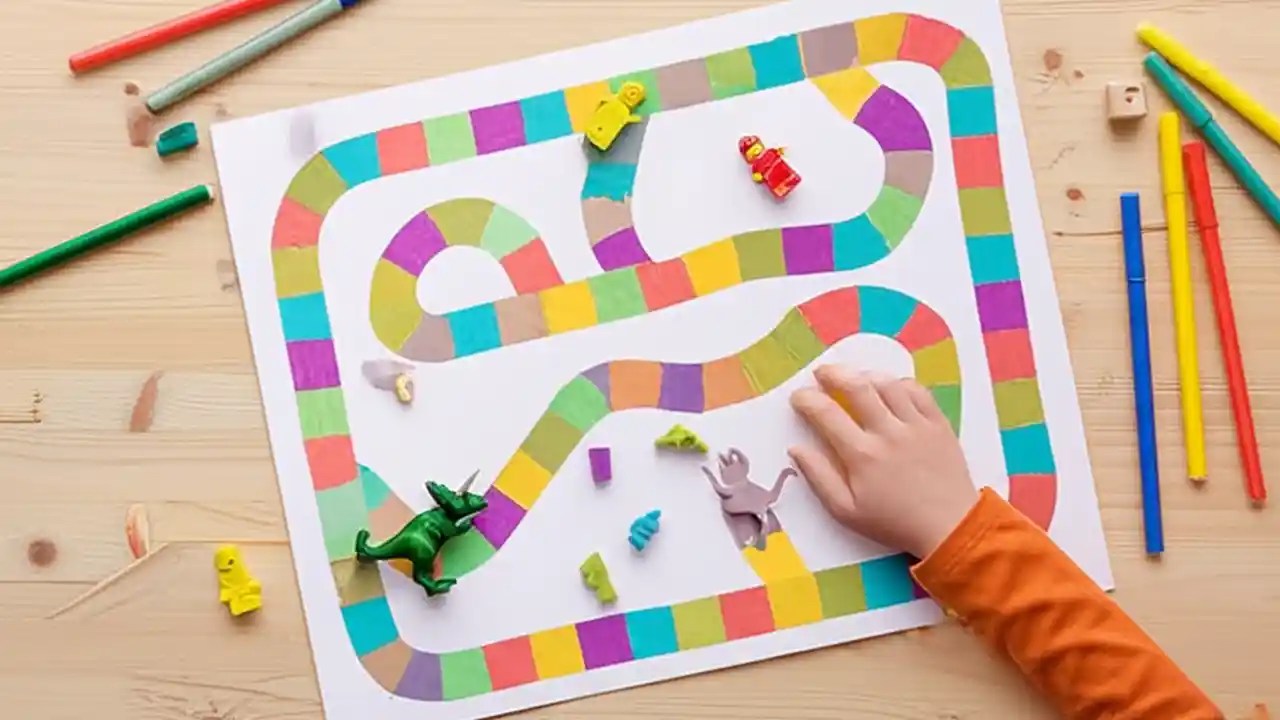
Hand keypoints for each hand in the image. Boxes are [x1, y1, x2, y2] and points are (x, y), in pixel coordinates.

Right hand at [789, 365, 977, 558]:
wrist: (949, 527)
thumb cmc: (893, 522)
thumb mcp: (846, 511)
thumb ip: (819, 478)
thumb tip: (797, 449)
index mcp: (861, 455)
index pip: (826, 413)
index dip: (806, 399)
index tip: (799, 397)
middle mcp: (888, 432)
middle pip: (856, 387)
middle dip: (833, 374)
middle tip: (822, 373)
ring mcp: (916, 425)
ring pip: (887, 384)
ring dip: (865, 375)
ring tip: (854, 378)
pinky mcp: (938, 423)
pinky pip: (917, 391)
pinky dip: (899, 383)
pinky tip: (890, 388)